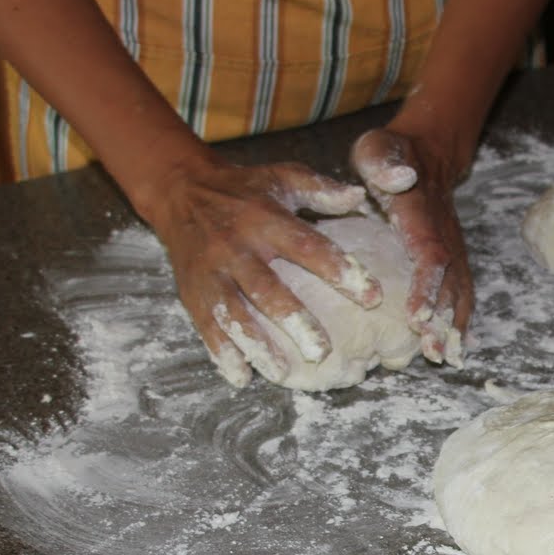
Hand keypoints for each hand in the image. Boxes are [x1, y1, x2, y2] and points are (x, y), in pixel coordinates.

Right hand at [139, 151, 378, 386]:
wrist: (181, 192)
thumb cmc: (244, 189)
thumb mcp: (281, 177)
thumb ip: (320, 189)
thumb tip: (360, 197)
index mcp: (265, 219)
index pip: (308, 247)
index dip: (340, 271)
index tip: (372, 297)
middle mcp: (236, 247)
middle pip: (267, 289)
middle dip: (295, 321)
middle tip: (322, 351)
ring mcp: (212, 273)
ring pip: (233, 314)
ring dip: (256, 345)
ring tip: (282, 372)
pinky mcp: (192, 293)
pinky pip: (205, 326)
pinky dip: (221, 353)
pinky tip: (241, 377)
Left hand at [351, 128, 472, 365]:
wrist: (427, 151)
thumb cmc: (391, 153)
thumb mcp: (379, 148)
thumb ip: (385, 162)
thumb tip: (402, 176)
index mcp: (420, 218)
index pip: (428, 255)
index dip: (426, 286)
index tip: (418, 315)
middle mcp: (442, 237)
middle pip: (449, 283)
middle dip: (443, 319)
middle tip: (434, 352)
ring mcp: (452, 248)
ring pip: (459, 290)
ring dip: (455, 325)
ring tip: (449, 358)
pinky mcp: (452, 257)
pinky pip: (463, 289)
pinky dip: (463, 318)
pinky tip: (460, 345)